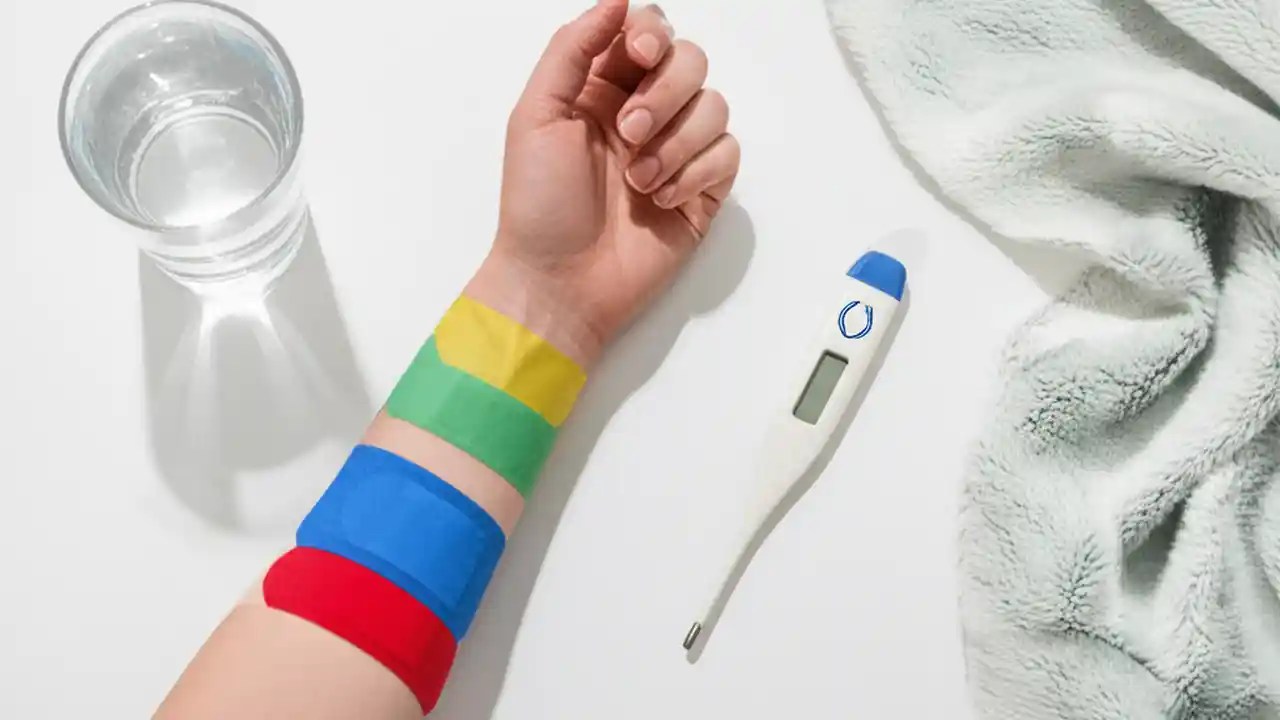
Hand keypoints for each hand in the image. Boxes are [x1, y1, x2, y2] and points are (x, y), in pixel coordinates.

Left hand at [479, 0, 738, 364]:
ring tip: (639, 181)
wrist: (559, 282)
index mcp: (600, 88)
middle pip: (690, 61)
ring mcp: (675, 152)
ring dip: (677, 141)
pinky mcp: (701, 191)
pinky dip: (697, 173)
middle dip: (665, 93)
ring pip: (714, 106)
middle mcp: (643, 113)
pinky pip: (727, 154)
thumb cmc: (538, 206)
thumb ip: (573, 49)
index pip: (647, 33)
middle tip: (629, 132)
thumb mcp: (536, 115)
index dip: (652, 34)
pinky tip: (662, 199)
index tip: (638, 56)